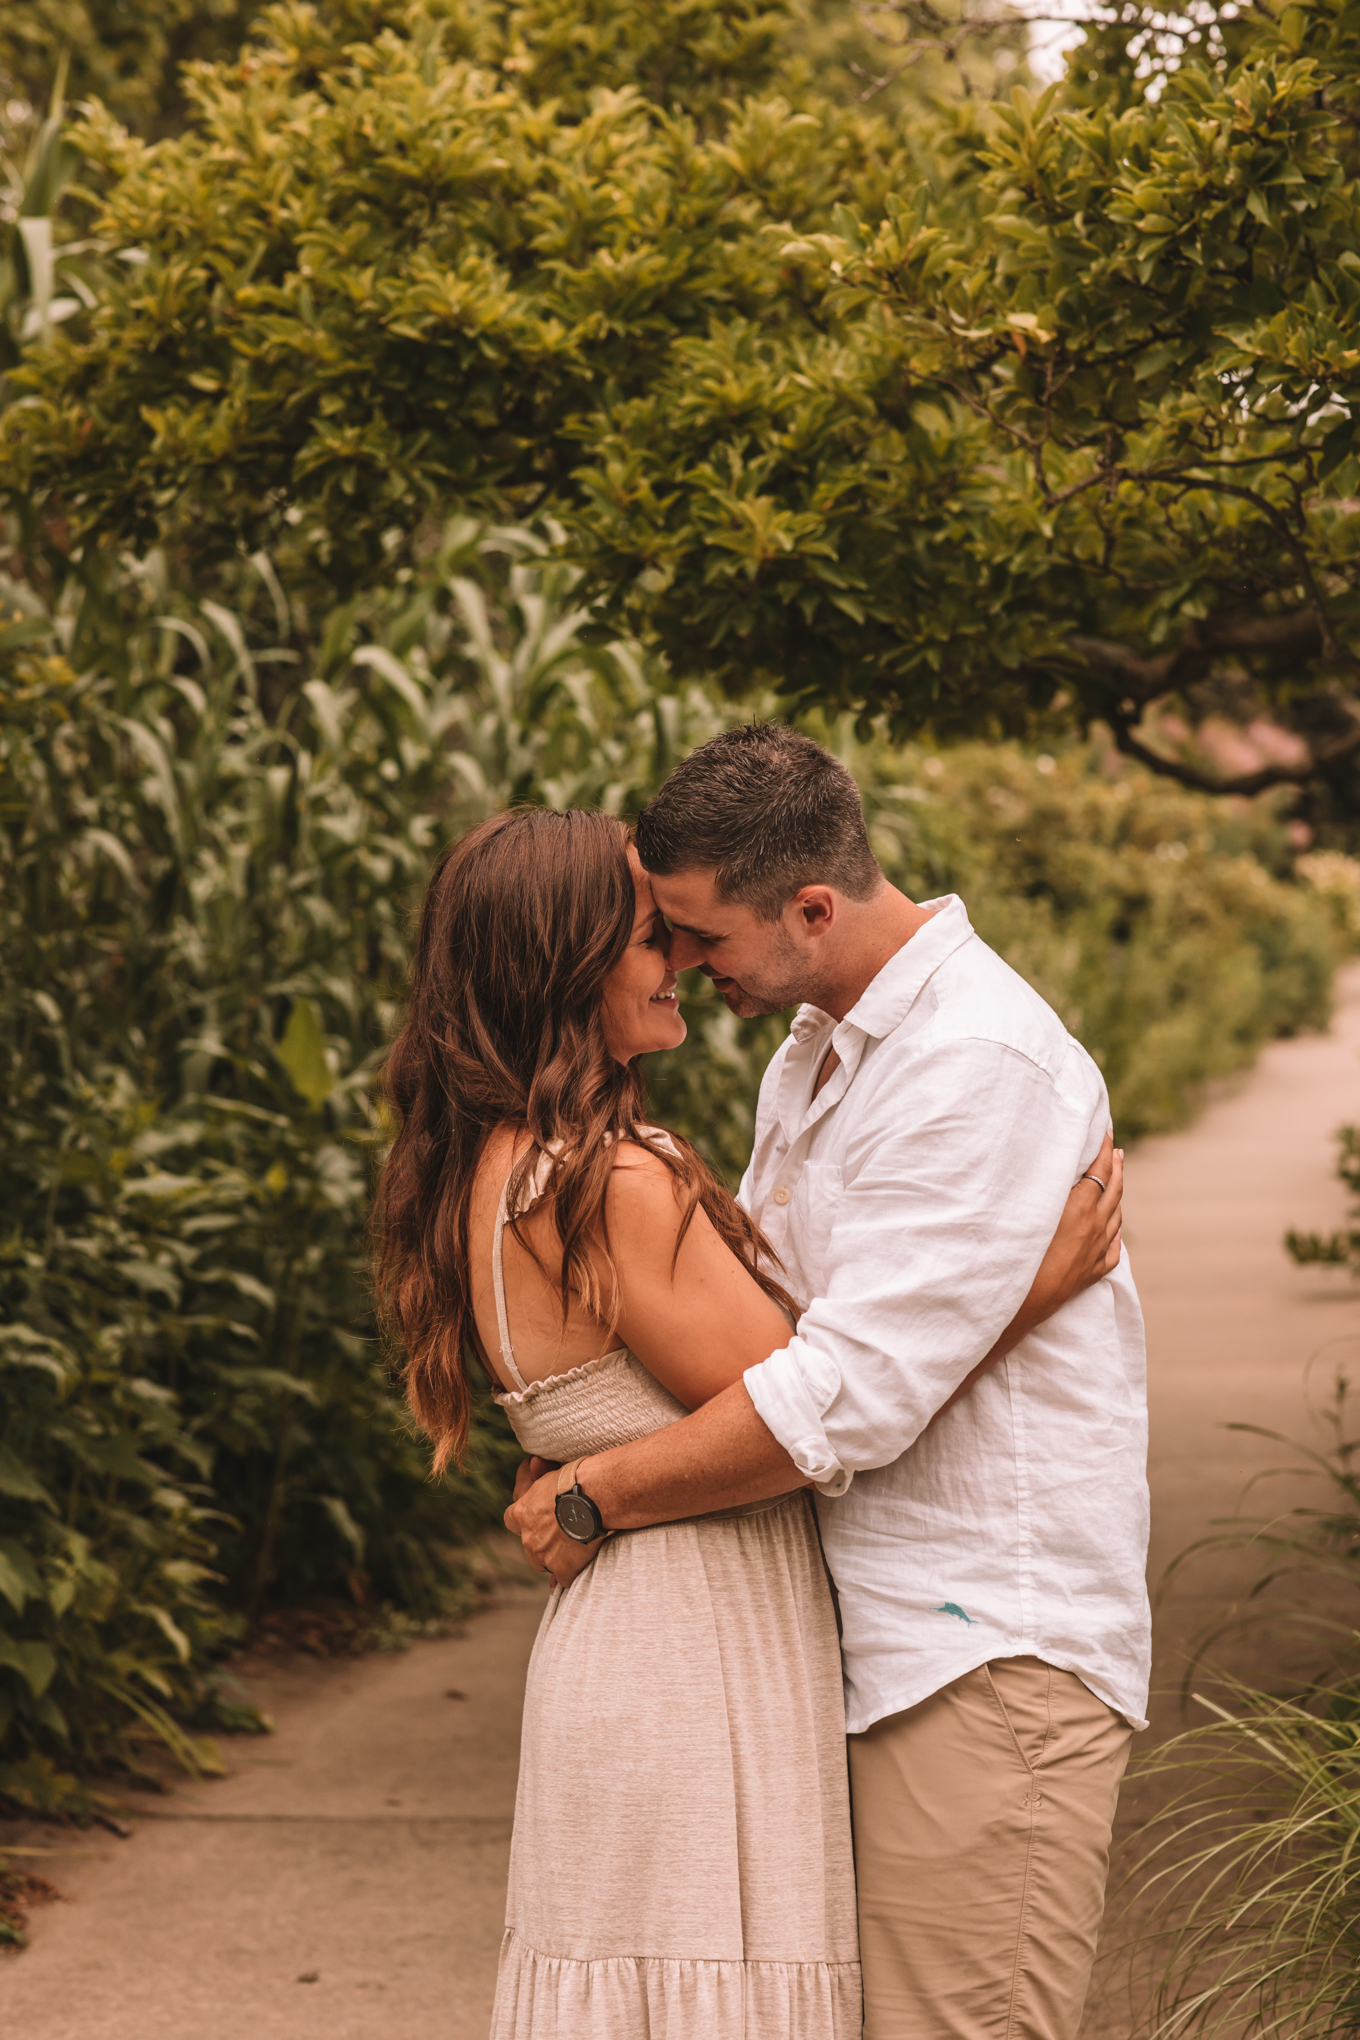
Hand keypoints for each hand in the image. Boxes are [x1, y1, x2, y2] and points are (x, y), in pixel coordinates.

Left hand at [504, 1464, 604, 1589]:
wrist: (595, 1496)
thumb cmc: (576, 1478)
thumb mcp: (551, 1473)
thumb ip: (539, 1477)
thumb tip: (530, 1463)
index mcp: (522, 1512)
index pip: (510, 1519)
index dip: (522, 1521)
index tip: (533, 1520)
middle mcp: (528, 1537)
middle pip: (529, 1546)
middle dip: (541, 1543)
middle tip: (561, 1534)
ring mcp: (544, 1556)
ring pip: (543, 1564)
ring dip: (554, 1559)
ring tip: (573, 1549)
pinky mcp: (563, 1569)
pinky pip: (564, 1579)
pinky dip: (571, 1573)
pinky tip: (580, 1567)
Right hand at [1035, 1129, 1123, 1313]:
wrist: (1028, 1298)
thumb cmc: (1022, 1250)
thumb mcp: (1034, 1209)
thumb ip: (1050, 1187)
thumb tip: (1058, 1166)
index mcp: (1081, 1207)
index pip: (1100, 1170)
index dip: (1105, 1150)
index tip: (1108, 1133)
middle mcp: (1096, 1226)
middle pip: (1114, 1190)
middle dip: (1116, 1167)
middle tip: (1117, 1151)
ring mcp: (1098, 1249)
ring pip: (1116, 1216)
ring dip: (1118, 1194)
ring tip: (1117, 1180)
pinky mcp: (1094, 1271)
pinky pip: (1113, 1247)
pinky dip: (1114, 1231)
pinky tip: (1113, 1229)